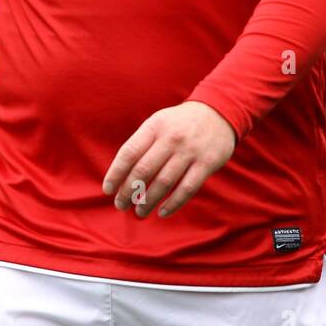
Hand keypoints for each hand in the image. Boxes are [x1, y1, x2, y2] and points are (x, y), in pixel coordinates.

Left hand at [102, 101, 237, 218]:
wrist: (218, 112)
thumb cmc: (179, 123)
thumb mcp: (158, 123)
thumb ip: (140, 144)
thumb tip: (120, 175)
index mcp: (154, 127)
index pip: (129, 153)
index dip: (116, 173)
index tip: (108, 190)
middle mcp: (171, 138)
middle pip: (144, 170)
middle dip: (128, 191)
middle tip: (121, 205)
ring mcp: (190, 151)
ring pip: (164, 182)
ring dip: (148, 201)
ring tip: (139, 211)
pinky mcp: (207, 163)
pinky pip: (187, 188)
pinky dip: (173, 203)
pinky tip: (163, 212)